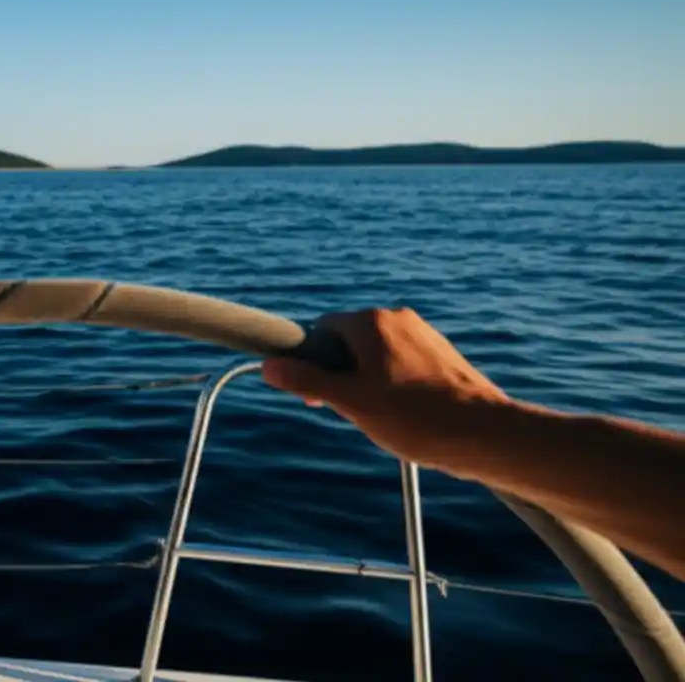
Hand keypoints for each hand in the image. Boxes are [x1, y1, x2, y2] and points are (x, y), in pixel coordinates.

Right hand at [263, 308, 508, 466]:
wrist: (483, 433)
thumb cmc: (413, 418)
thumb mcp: (349, 402)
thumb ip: (307, 381)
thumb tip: (269, 366)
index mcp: (371, 323)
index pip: (321, 329)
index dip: (309, 362)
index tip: (312, 395)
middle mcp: (397, 319)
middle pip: (348, 341)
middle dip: (338, 374)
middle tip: (343, 411)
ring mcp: (423, 335)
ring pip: (375, 355)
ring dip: (364, 382)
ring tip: (377, 417)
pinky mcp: (441, 354)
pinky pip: (401, 363)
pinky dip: (391, 385)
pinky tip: (402, 415)